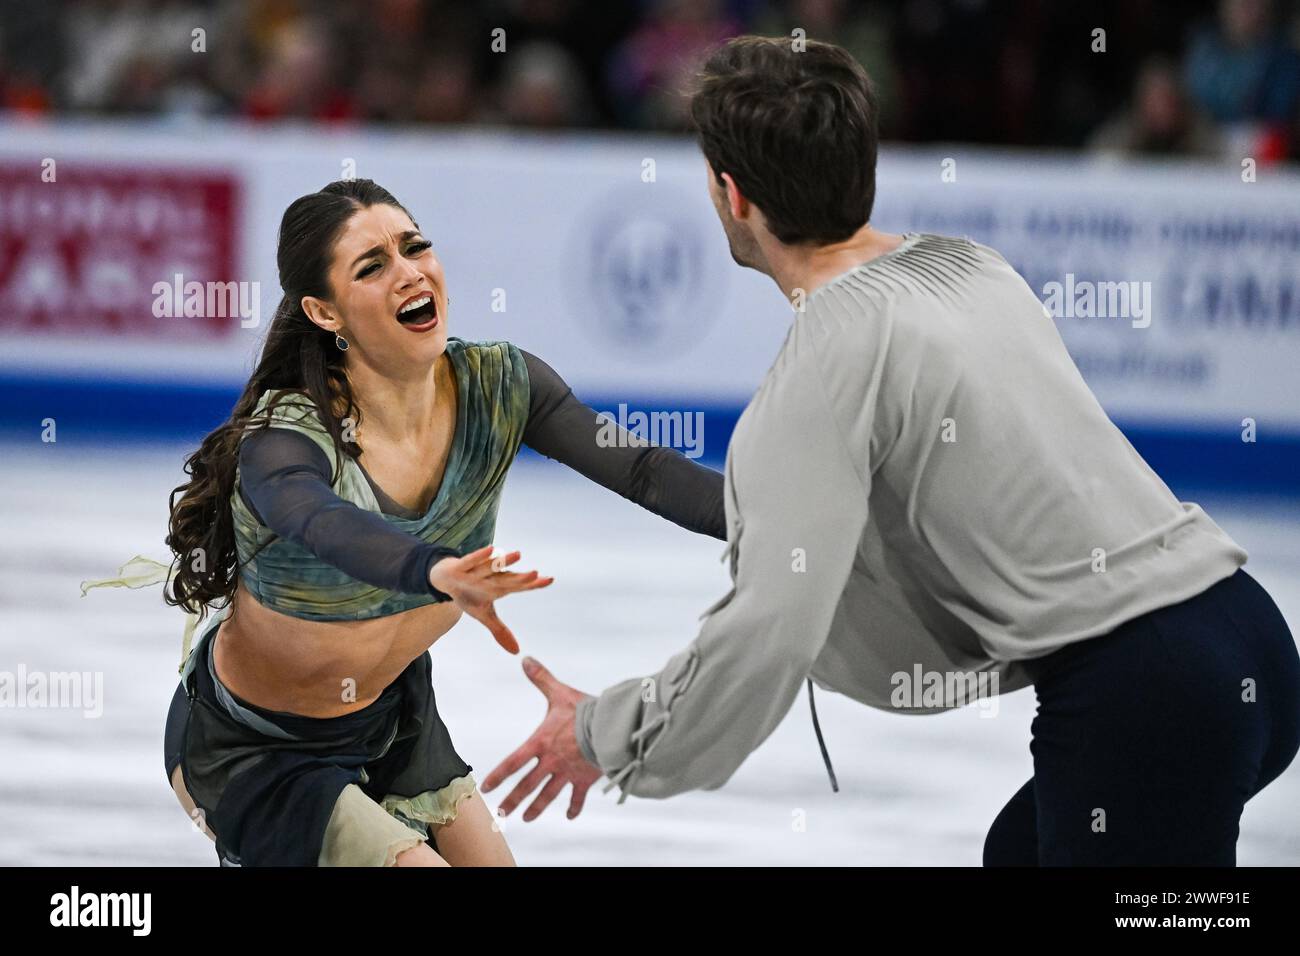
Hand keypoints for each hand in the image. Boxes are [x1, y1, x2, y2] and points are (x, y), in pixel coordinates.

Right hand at [429, 546, 552, 653]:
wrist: (445, 578)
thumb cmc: (469, 594)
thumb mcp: (482, 615)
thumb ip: (500, 631)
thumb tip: (516, 652)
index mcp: (499, 588)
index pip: (519, 586)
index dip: (534, 584)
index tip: (550, 579)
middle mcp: (491, 577)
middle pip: (508, 578)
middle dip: (521, 577)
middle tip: (536, 574)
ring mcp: (477, 571)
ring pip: (492, 567)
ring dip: (504, 561)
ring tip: (518, 554)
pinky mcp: (462, 566)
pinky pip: (472, 560)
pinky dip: (480, 556)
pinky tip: (491, 550)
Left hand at [482, 657, 602, 820]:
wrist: (611, 727)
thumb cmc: (585, 710)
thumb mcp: (559, 693)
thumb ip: (541, 678)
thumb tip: (525, 659)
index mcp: (541, 742)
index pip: (513, 762)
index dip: (498, 775)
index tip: (486, 788)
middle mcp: (551, 762)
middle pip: (527, 786)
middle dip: (512, 801)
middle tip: (501, 813)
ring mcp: (568, 773)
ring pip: (548, 796)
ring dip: (536, 808)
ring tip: (526, 818)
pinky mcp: (585, 778)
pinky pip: (578, 797)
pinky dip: (574, 807)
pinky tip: (569, 816)